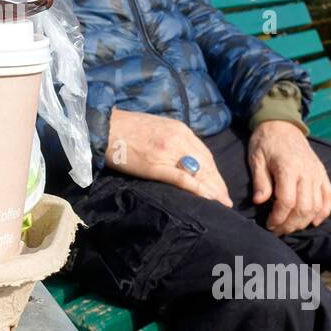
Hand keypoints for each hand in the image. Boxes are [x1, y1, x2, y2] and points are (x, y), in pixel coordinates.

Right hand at [105, 107, 233, 207]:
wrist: (105, 127)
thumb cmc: (126, 128)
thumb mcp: (157, 128)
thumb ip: (172, 139)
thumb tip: (182, 157)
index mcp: (180, 129)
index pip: (205, 154)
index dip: (215, 172)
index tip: (220, 185)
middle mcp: (179, 139)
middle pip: (206, 164)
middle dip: (218, 183)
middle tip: (225, 200)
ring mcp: (168, 152)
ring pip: (199, 172)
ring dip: (213, 189)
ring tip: (221, 203)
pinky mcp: (156, 165)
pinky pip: (183, 179)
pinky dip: (198, 189)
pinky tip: (208, 198)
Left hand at [248, 121, 330, 233]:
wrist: (282, 124)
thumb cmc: (265, 143)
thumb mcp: (256, 159)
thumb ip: (260, 182)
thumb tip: (259, 202)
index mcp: (288, 168)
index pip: (287, 202)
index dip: (278, 218)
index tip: (269, 225)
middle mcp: (306, 172)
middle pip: (304, 207)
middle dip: (290, 224)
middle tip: (278, 230)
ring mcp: (317, 173)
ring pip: (317, 206)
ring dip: (304, 222)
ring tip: (290, 227)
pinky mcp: (323, 174)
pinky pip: (329, 197)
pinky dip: (324, 212)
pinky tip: (313, 221)